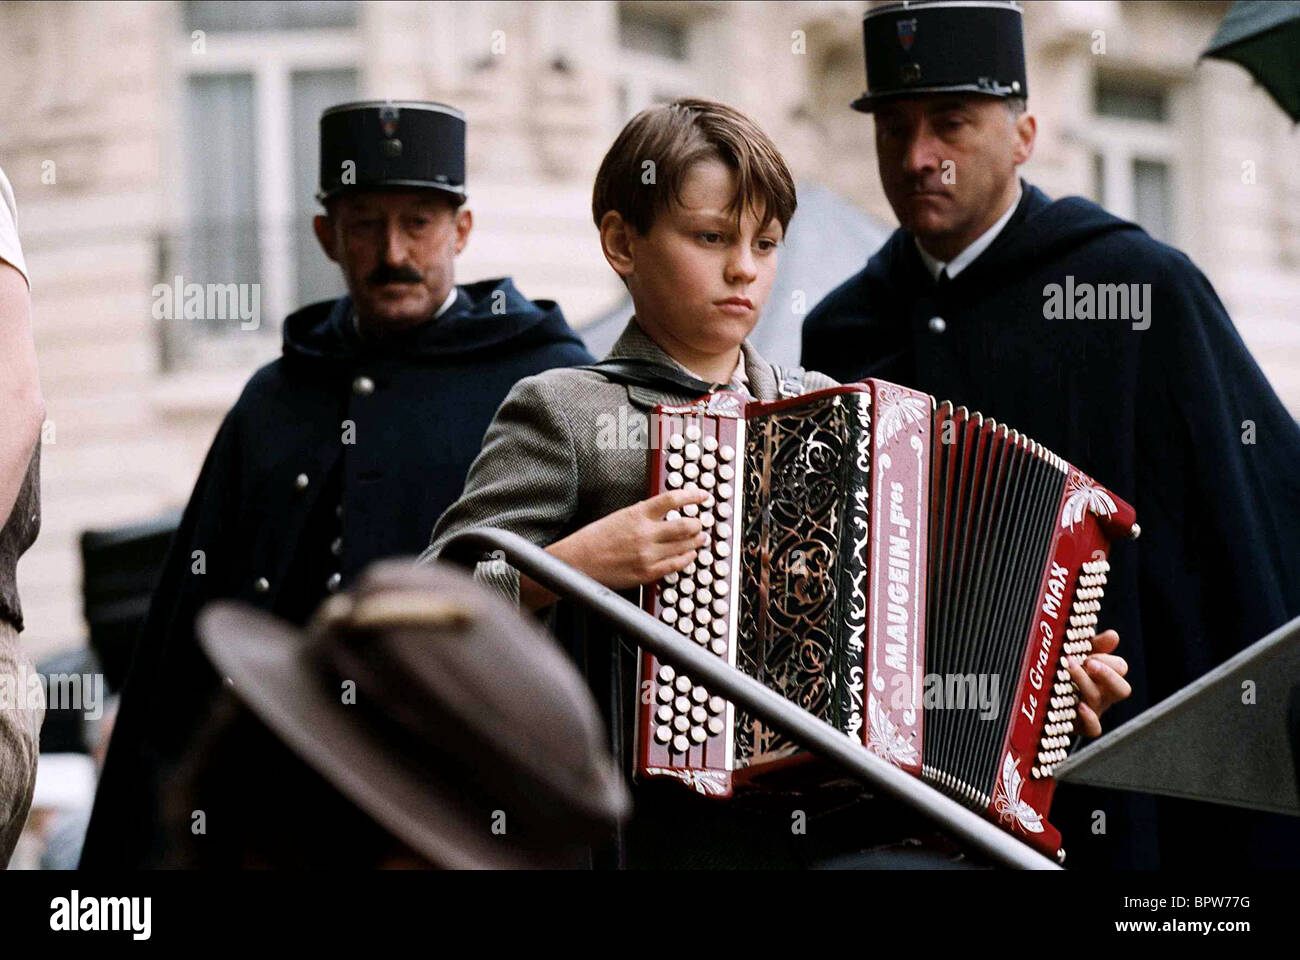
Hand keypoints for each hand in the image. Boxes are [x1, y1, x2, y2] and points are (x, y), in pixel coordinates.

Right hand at [549, 488, 709, 591]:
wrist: (577, 561)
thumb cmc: (595, 539)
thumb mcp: (620, 516)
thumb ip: (643, 514)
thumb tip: (666, 513)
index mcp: (637, 514)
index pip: (672, 499)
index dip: (693, 496)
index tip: (703, 496)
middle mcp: (645, 533)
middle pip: (686, 525)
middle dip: (698, 524)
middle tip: (701, 523)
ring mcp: (647, 554)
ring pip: (685, 546)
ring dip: (696, 541)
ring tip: (699, 538)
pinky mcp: (647, 573)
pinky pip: (676, 565)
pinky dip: (687, 558)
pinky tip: (690, 555)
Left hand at [1068, 629, 1130, 736]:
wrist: (1044, 704)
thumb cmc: (1065, 675)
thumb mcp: (1078, 656)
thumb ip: (1095, 645)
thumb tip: (1113, 635)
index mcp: (1104, 677)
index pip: (1120, 668)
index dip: (1108, 661)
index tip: (1090, 655)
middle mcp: (1102, 695)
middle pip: (1122, 689)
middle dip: (1108, 674)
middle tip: (1090, 662)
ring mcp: (1092, 711)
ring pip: (1098, 700)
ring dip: (1084, 681)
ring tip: (1068, 668)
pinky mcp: (1079, 726)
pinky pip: (1093, 729)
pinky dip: (1089, 718)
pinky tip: (1079, 706)